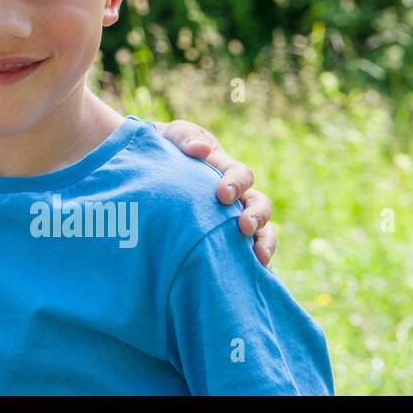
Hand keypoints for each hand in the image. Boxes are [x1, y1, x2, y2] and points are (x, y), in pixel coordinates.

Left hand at [156, 120, 276, 265]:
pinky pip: (243, 252)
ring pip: (260, 231)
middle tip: (243, 228)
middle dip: (256, 217)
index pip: (242, 176)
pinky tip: (249, 277)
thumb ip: (186, 137)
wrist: (149, 165)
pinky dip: (251, 263)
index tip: (222, 195)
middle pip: (260, 206)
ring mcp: (230, 218)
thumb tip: (202, 150)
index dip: (237, 184)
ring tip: (259, 259)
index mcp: (225, 170)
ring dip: (264, 243)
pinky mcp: (221, 237)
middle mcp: (235, 196)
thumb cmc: (166, 147)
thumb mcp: (174, 136)